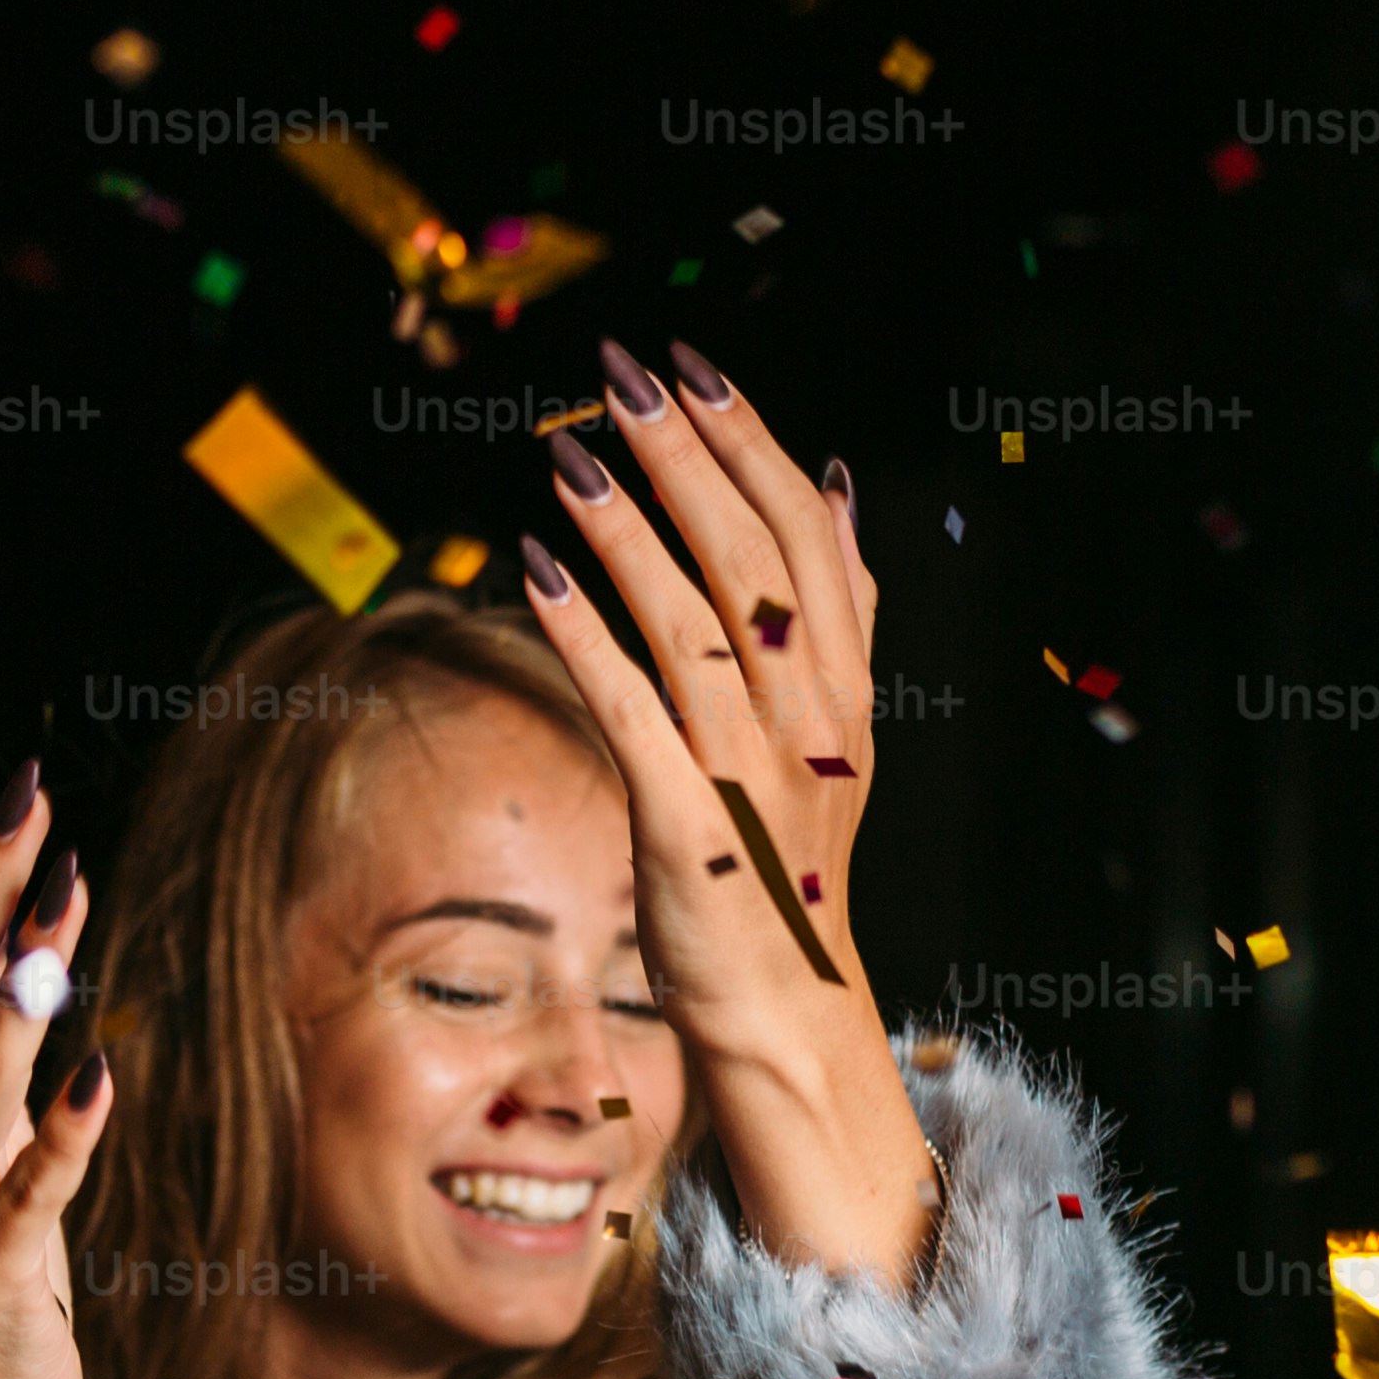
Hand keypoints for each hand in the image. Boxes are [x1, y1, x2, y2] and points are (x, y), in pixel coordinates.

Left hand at [522, 343, 934, 1284]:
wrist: (788, 1013)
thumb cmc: (790, 862)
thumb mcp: (832, 725)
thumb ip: (836, 607)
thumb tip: (832, 480)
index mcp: (846, 684)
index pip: (807, 532)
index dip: (749, 440)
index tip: (691, 366)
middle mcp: (811, 719)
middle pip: (754, 558)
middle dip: (686, 454)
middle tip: (622, 371)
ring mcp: (754, 776)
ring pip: (698, 623)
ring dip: (631, 528)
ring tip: (568, 450)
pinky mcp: (690, 831)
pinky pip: (634, 714)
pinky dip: (586, 635)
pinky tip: (532, 568)